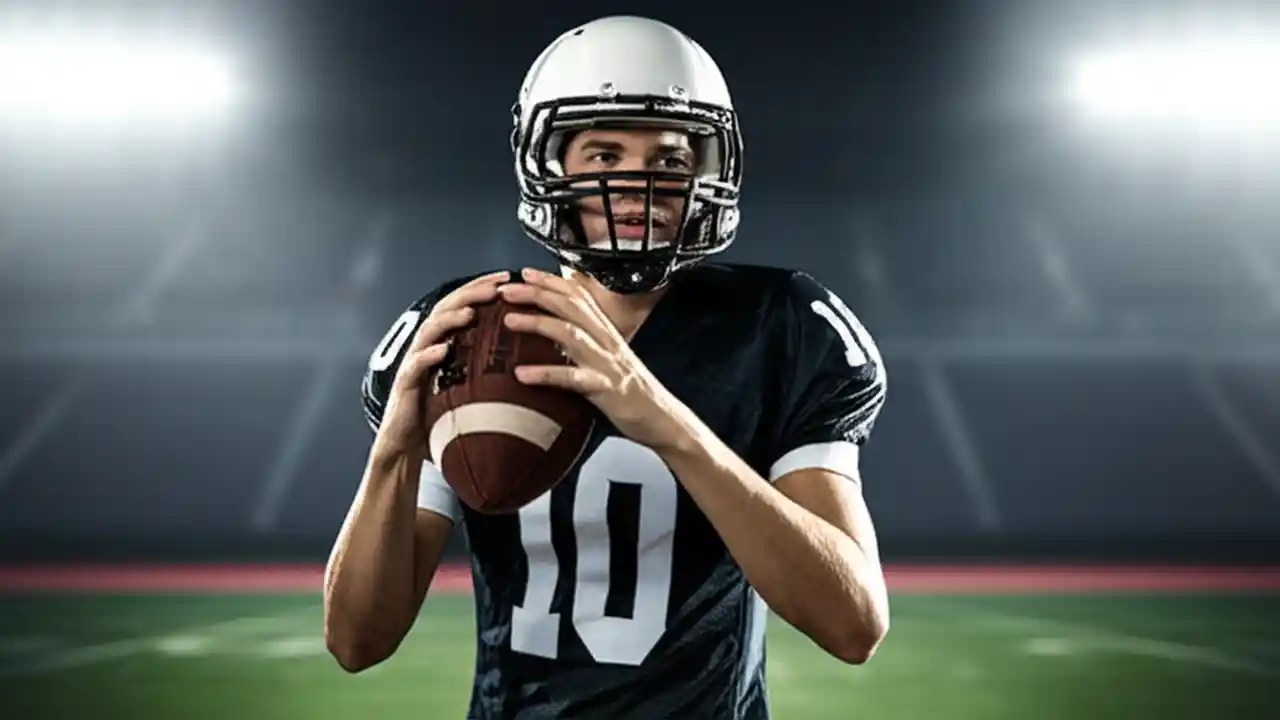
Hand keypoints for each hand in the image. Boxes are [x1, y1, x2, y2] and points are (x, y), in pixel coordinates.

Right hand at [375, 270, 509, 457]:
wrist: (408, 445)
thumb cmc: (441, 415)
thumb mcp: (471, 387)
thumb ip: (490, 370)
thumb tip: (531, 363)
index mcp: (445, 341)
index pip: (464, 305)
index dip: (483, 288)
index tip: (509, 278)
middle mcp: (428, 346)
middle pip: (447, 309)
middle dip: (471, 293)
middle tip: (496, 286)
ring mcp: (415, 363)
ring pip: (429, 331)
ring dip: (450, 319)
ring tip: (470, 313)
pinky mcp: (405, 384)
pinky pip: (415, 366)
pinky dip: (429, 355)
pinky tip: (443, 350)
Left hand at [497, 267, 689, 450]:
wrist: (661, 417)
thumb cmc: (629, 389)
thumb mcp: (608, 356)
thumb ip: (586, 339)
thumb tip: (557, 328)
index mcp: (605, 330)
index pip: (578, 295)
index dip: (552, 281)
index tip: (525, 273)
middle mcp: (606, 340)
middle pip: (570, 306)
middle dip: (537, 294)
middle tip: (505, 290)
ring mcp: (606, 363)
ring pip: (570, 334)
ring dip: (538, 323)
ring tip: (508, 320)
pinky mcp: (605, 389)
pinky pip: (572, 379)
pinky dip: (545, 374)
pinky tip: (521, 374)